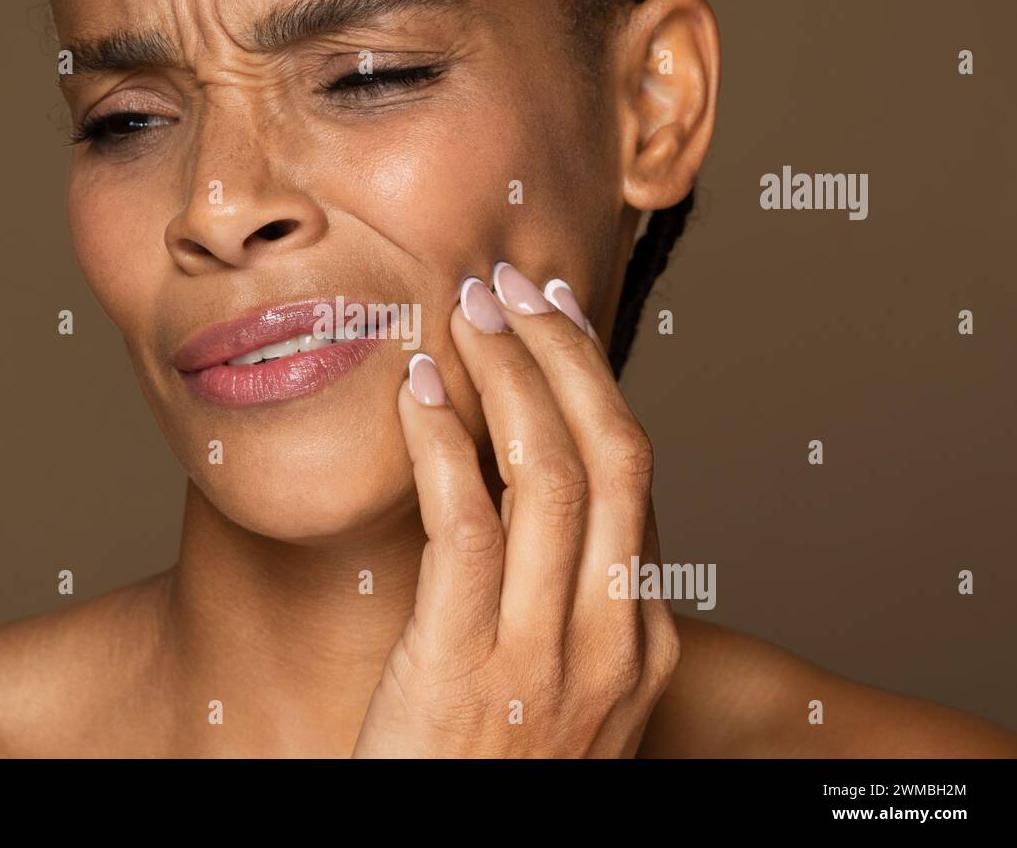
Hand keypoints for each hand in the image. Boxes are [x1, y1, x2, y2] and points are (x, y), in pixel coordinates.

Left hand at [352, 262, 679, 757]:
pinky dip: (445, 439)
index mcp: (639, 644)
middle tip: (515, 285)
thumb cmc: (481, 775)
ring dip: (509, 372)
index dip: (592, 389)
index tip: (552, 326)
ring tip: (467, 306)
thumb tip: (524, 511)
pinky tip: (420, 388)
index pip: (632, 484)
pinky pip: (465, 522)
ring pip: (548, 472)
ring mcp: (544, 657)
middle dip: (566, 353)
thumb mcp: (552, 695)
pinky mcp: (463, 666)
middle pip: (613, 454)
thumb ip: (559, 610)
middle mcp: (610, 640)